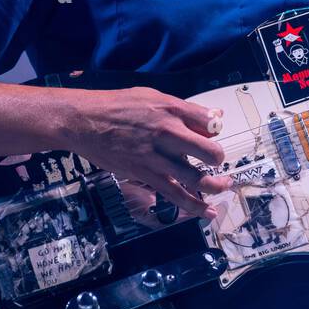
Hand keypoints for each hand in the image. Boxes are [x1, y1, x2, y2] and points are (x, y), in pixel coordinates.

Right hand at [66, 86, 230, 219]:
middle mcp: (168, 132)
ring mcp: (157, 156)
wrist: (85, 121)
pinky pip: (175, 194)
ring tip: (223, 185)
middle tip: (218, 161)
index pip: (209, 121)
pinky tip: (208, 212)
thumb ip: (184, 109)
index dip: (217, 129)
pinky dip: (195, 206)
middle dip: (218, 158)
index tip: (214, 134)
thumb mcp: (153, 96)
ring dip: (215, 185)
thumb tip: (214, 116)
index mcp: (172, 109)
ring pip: (196, 177)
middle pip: (209, 151)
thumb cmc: (117, 106)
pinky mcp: (146, 174)